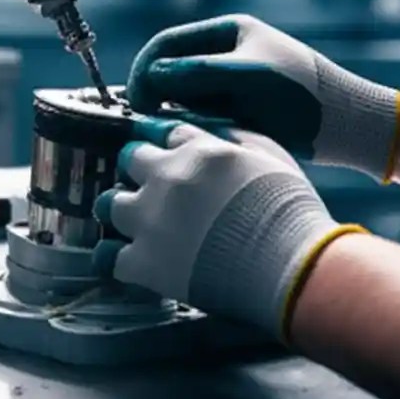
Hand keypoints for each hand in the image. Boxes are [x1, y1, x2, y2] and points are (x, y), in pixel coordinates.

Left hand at [92, 117, 366, 340]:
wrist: (291, 267)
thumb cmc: (291, 211)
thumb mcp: (271, 156)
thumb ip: (235, 138)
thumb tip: (213, 133)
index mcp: (198, 150)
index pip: (162, 131)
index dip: (162, 143)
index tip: (163, 153)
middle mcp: (166, 178)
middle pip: (128, 158)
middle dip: (136, 169)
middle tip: (150, 188)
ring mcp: (150, 220)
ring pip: (108, 203)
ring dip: (119, 209)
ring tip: (134, 223)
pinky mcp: (144, 262)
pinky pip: (108, 255)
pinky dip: (112, 257)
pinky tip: (121, 259)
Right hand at [127, 14, 399, 182]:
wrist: (350, 127)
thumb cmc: (304, 94)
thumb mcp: (247, 78)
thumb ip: (196, 74)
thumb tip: (149, 80)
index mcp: (227, 32)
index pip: (166, 44)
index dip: (145, 69)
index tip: (136, 100)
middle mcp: (225, 54)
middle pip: (171, 71)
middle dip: (160, 94)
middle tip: (154, 122)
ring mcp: (231, 84)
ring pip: (183, 98)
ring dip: (180, 114)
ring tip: (190, 130)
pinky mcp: (238, 113)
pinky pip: (202, 118)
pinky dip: (198, 128)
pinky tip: (208, 139)